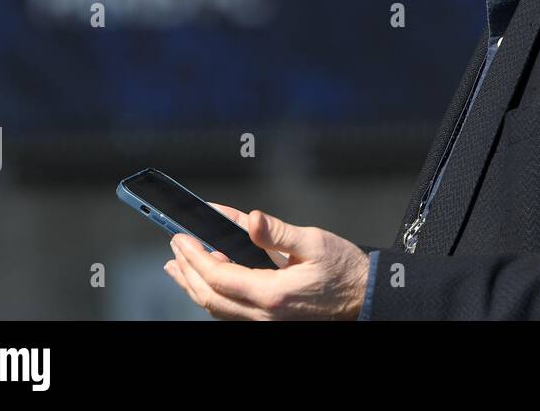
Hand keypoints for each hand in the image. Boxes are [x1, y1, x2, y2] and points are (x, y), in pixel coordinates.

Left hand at [163, 202, 368, 320]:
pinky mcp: (269, 320)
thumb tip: (251, 219)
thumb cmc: (344, 270)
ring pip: (216, 308)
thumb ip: (277, 232)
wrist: (364, 296)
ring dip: (192, 286)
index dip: (195, 257)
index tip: (181, 238)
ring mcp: (265, 320)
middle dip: (186, 271)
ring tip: (177, 267)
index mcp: (273, 293)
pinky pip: (230, 311)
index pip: (218, 277)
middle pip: (209, 297)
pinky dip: (211, 294)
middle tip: (175, 247)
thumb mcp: (314, 241)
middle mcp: (264, 314)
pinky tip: (207, 281)